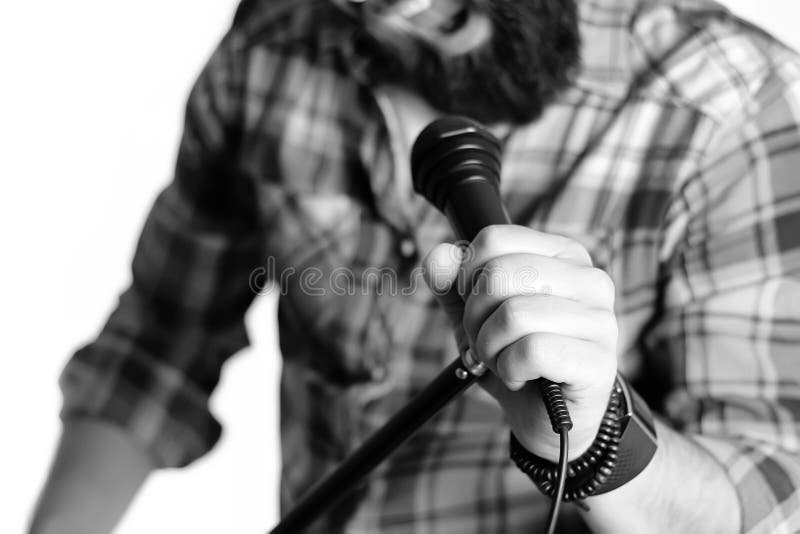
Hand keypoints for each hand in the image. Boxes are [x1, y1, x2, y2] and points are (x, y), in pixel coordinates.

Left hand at [423, 225, 617, 461]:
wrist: (548, 420)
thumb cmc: (515, 356)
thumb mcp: (474, 315)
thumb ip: (451, 283)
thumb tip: (439, 254)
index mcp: (563, 254)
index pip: (494, 239)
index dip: (466, 277)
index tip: (475, 306)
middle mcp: (590, 279)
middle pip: (498, 275)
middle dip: (475, 317)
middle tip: (486, 341)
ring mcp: (601, 320)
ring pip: (513, 314)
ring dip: (491, 348)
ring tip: (504, 361)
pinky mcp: (600, 361)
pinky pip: (532, 351)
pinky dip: (509, 369)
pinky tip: (521, 377)